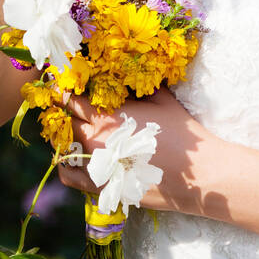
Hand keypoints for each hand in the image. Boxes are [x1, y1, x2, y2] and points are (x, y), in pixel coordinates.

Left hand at [55, 85, 221, 215]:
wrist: (195, 175)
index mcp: (105, 116)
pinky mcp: (101, 187)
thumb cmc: (180, 133)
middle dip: (66, 113)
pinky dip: (66, 164)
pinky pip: (69, 176)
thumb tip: (127, 71)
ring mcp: (95, 167)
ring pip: (63, 149)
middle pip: (64, 123)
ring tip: (74, 131)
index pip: (70, 99)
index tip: (66, 85)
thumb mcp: (161, 100)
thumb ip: (137, 86)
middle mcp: (93, 141)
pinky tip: (76, 157)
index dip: (65, 91)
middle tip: (74, 107)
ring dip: (65, 138)